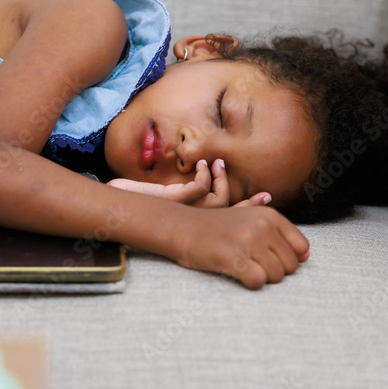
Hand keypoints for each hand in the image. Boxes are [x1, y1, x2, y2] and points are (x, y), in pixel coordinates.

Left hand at [107, 159, 270, 207]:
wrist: (120, 204)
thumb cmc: (144, 202)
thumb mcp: (175, 199)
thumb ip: (191, 194)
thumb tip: (208, 177)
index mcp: (197, 223)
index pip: (230, 221)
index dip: (250, 211)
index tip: (266, 198)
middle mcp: (195, 221)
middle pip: (230, 215)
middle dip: (249, 204)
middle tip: (264, 193)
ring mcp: (186, 212)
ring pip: (219, 201)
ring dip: (221, 180)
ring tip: (217, 165)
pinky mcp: (176, 201)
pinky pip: (200, 188)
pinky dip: (204, 175)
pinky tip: (201, 165)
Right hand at [173, 207, 310, 288]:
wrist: (182, 227)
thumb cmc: (217, 227)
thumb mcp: (250, 219)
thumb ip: (279, 234)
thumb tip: (308, 256)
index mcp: (270, 215)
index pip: (301, 248)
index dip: (287, 258)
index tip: (268, 257)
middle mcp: (263, 226)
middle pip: (290, 266)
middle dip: (274, 270)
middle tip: (251, 263)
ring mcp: (248, 241)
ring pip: (276, 276)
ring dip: (261, 277)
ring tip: (243, 266)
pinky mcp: (233, 258)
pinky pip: (258, 282)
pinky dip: (250, 283)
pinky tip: (236, 273)